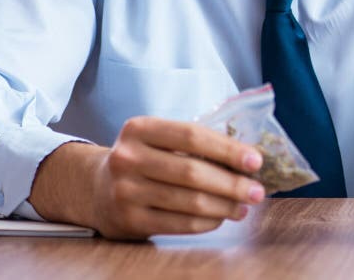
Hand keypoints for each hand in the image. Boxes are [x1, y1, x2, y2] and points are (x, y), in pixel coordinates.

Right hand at [30, 117, 266, 239]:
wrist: (96, 188)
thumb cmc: (145, 159)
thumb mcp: (159, 140)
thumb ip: (195, 144)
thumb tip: (247, 159)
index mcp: (139, 128)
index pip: (192, 136)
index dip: (227, 149)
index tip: (256, 160)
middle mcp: (127, 158)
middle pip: (192, 172)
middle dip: (232, 183)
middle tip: (258, 191)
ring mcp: (124, 191)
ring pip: (188, 201)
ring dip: (224, 205)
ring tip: (245, 206)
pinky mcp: (128, 221)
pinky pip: (178, 224)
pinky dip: (206, 222)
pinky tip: (221, 217)